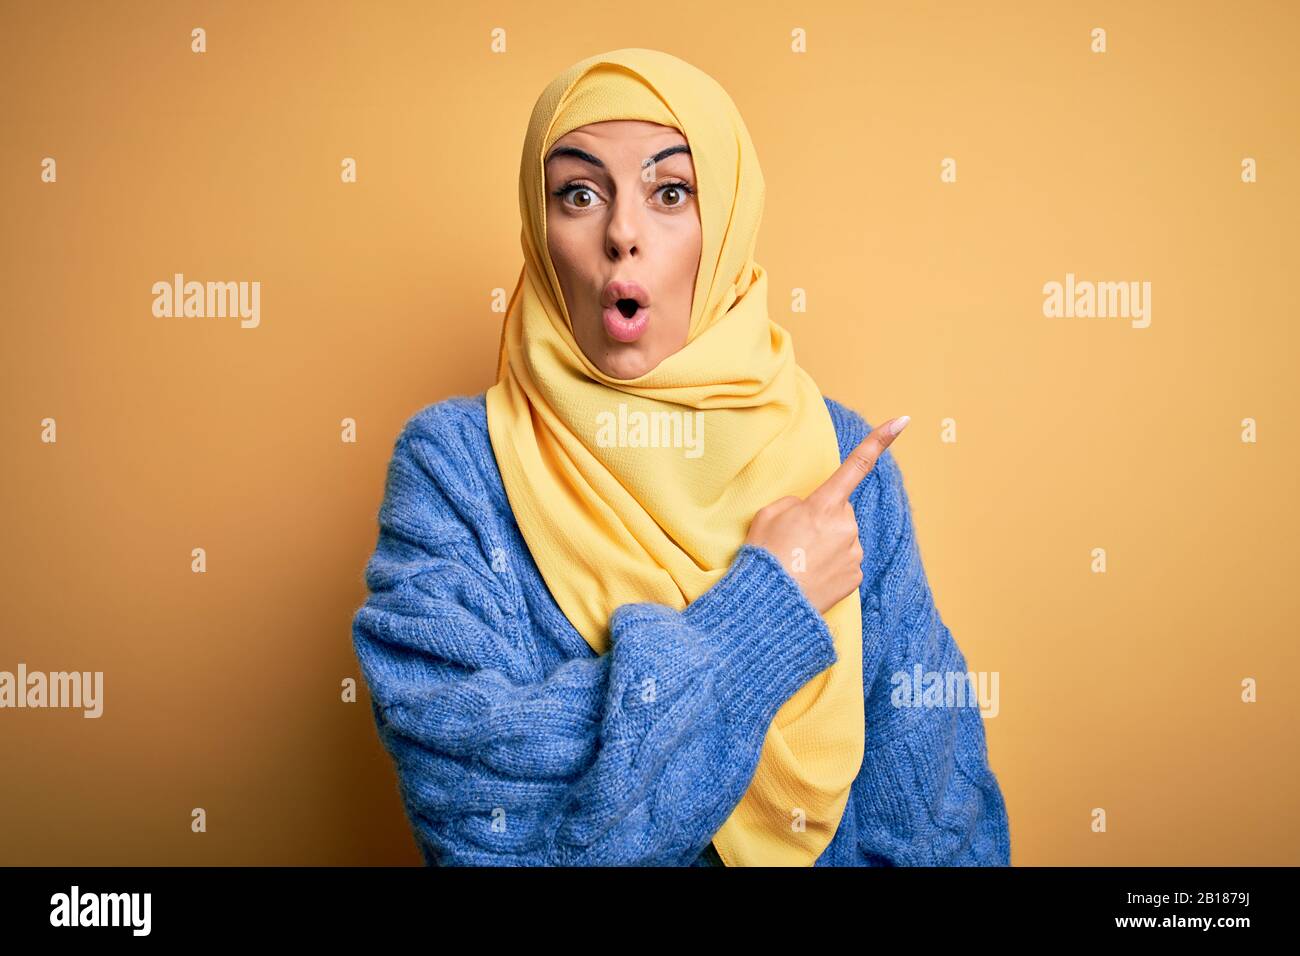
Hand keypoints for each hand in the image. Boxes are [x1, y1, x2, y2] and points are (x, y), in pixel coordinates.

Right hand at [743, 416, 909, 613]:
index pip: (856, 465)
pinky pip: (845, 563)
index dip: (880, 441)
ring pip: (844, 538)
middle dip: (823, 519)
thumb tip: (811, 512)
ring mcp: (854, 553)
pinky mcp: (855, 577)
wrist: (771, 603)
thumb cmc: (765, 555)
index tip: (902, 420)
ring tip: (800, 561)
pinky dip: (831, 567)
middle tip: (795, 539)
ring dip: (826, 545)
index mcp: (824, 505)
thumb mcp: (768, 515)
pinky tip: (811, 576)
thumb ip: (795, 504)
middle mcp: (846, 526)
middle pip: (840, 512)